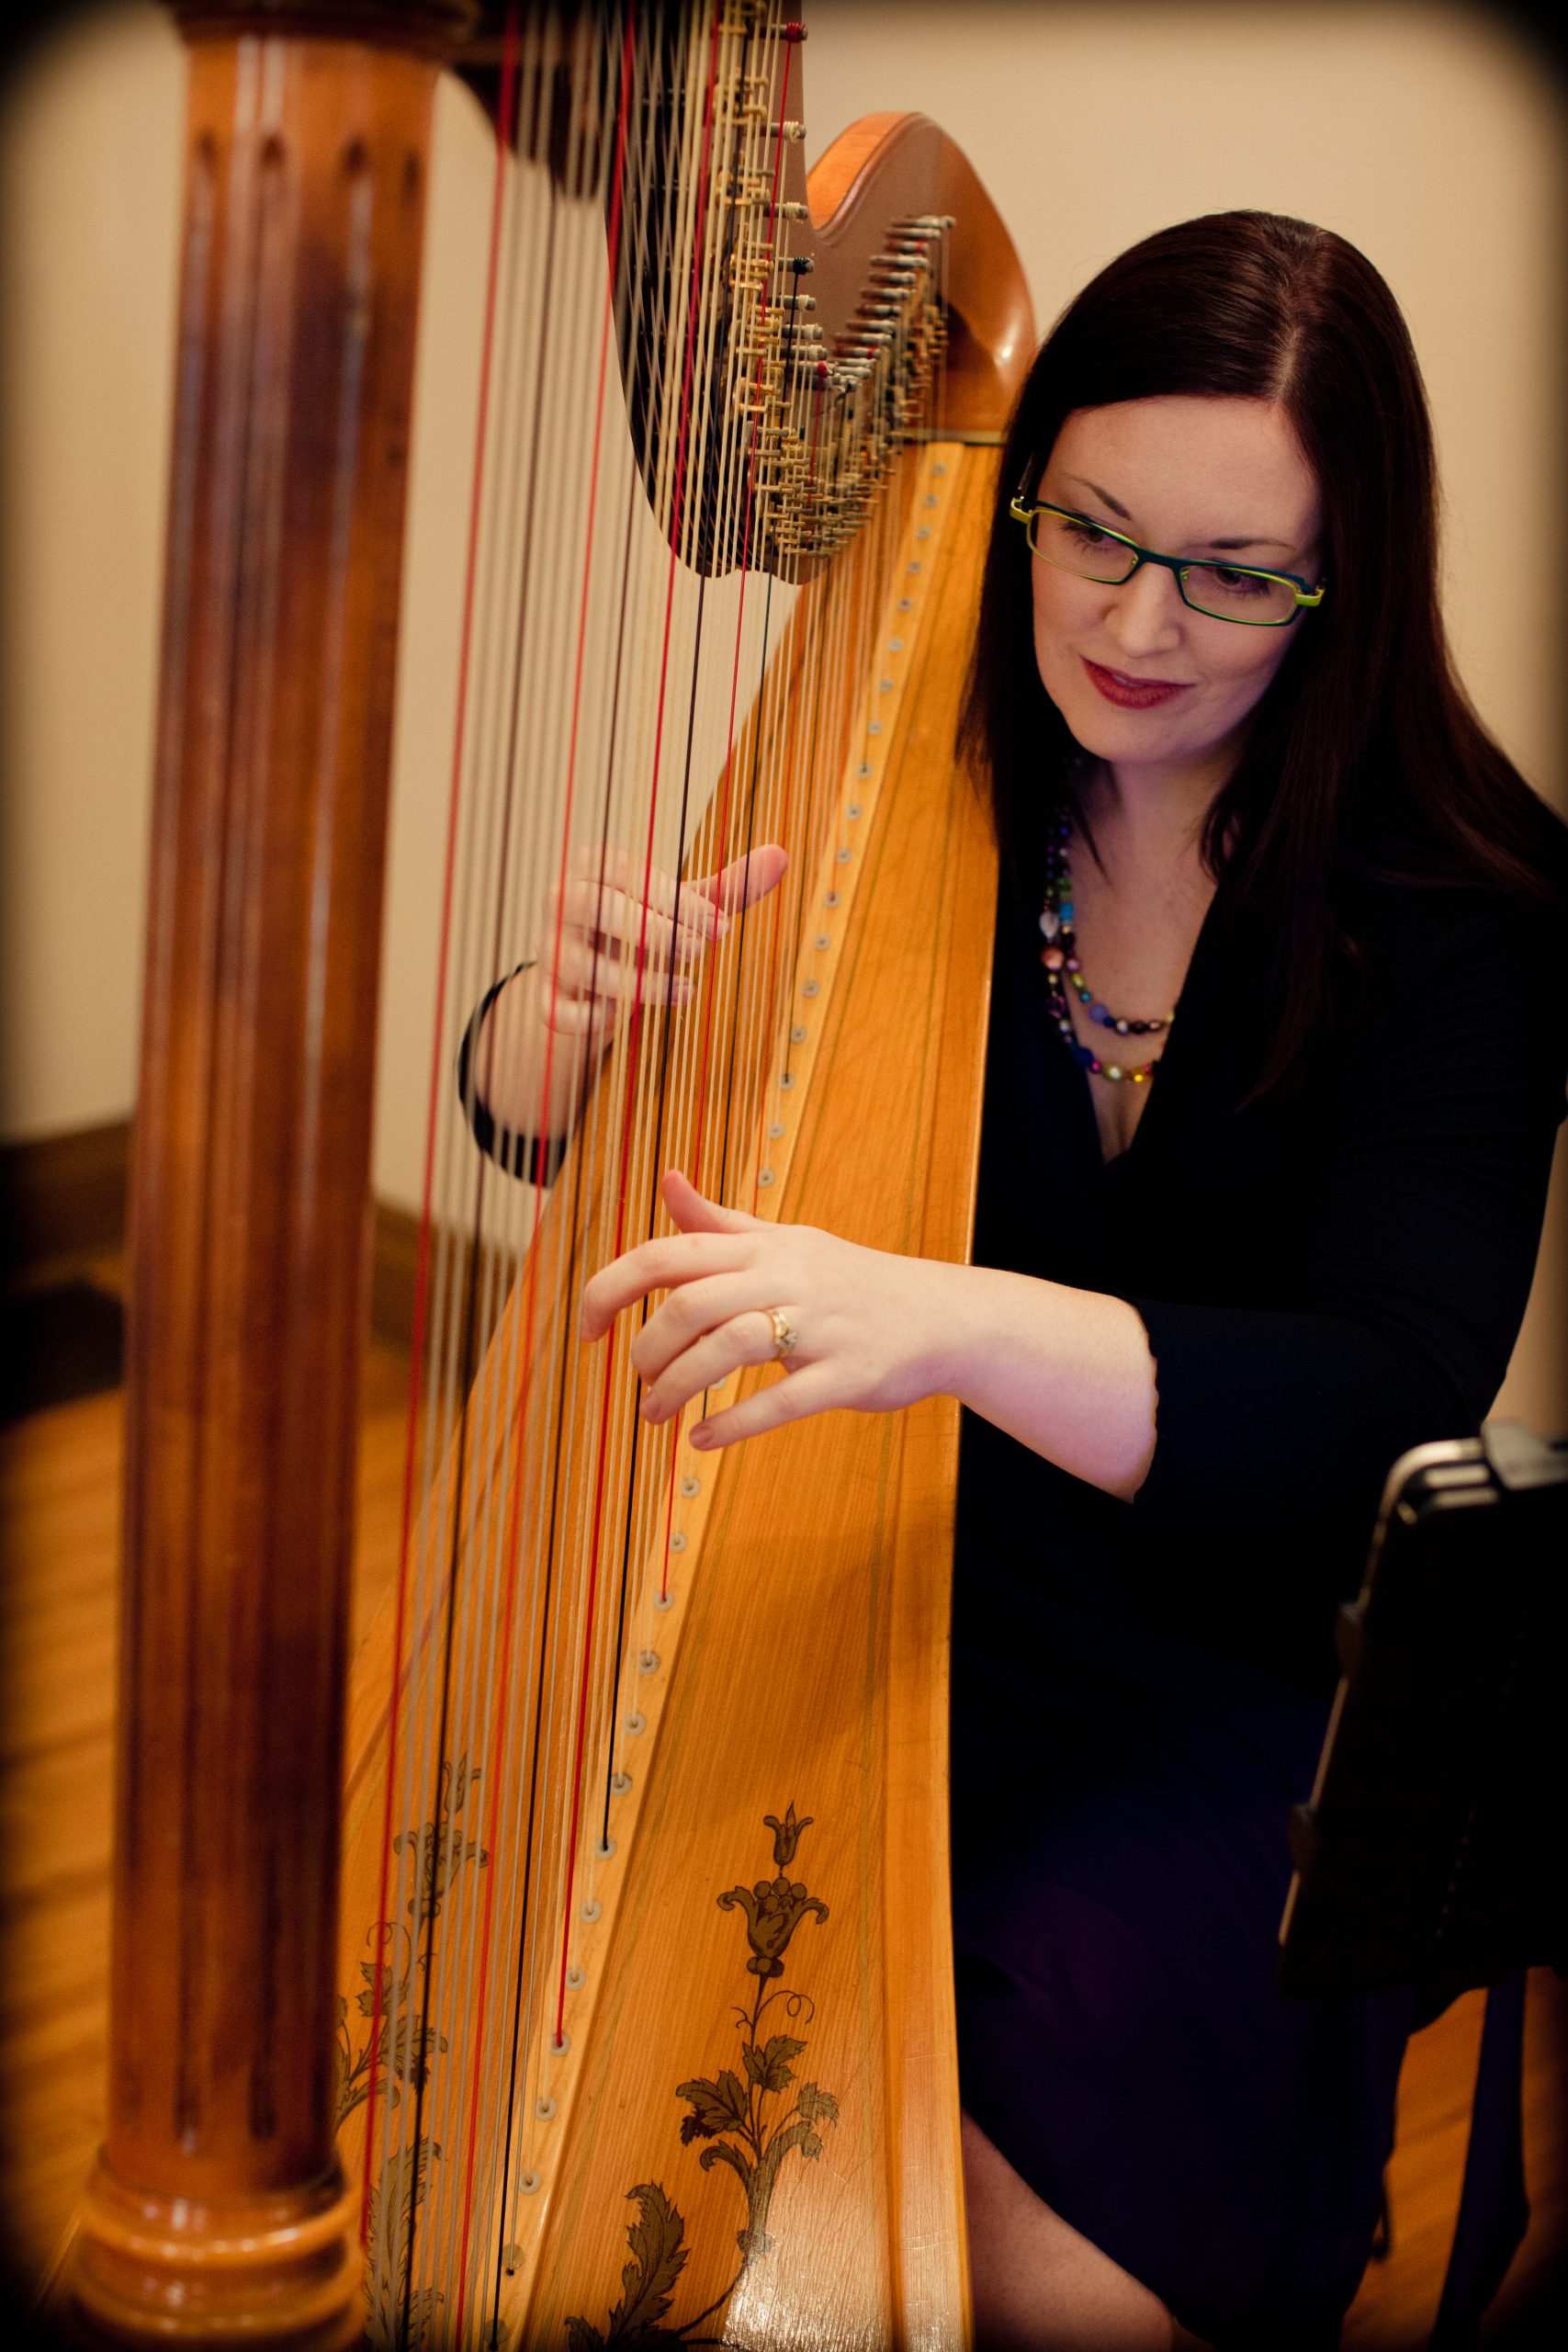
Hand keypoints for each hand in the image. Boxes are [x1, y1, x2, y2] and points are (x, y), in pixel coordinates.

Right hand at [535, 842, 788, 1034]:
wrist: (590, 973)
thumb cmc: (642, 925)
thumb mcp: (683, 907)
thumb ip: (728, 887)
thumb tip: (781, 854)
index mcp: (596, 867)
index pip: (626, 870)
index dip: (674, 898)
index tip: (721, 926)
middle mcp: (563, 902)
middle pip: (592, 905)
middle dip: (650, 930)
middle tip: (699, 953)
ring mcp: (549, 951)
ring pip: (579, 964)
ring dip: (637, 982)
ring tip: (685, 990)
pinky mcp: (544, 997)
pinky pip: (556, 1012)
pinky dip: (591, 1020)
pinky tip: (623, 1017)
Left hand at [579, 1171, 963, 1450]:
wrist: (943, 1317)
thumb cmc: (851, 1282)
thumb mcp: (786, 1243)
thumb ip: (720, 1224)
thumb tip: (666, 1181)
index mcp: (764, 1248)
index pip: (667, 1254)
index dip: (611, 1289)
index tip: (587, 1329)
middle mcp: (788, 1278)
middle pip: (691, 1303)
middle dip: (648, 1348)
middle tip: (639, 1379)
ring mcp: (821, 1326)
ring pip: (730, 1347)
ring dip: (679, 1387)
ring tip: (655, 1415)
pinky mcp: (848, 1375)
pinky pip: (782, 1401)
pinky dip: (732, 1424)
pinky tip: (699, 1441)